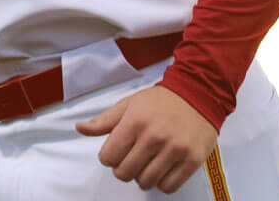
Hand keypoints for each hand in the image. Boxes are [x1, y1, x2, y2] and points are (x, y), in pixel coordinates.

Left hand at [75, 83, 217, 192]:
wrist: (198, 93)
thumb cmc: (161, 101)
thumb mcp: (128, 104)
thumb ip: (103, 121)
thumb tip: (79, 128)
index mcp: (134, 122)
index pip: (108, 158)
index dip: (109, 158)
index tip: (117, 152)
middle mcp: (154, 137)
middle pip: (125, 173)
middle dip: (124, 169)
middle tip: (132, 159)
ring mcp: (174, 149)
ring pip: (146, 182)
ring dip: (143, 177)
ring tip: (148, 163)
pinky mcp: (192, 160)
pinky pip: (169, 186)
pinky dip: (162, 182)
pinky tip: (163, 169)